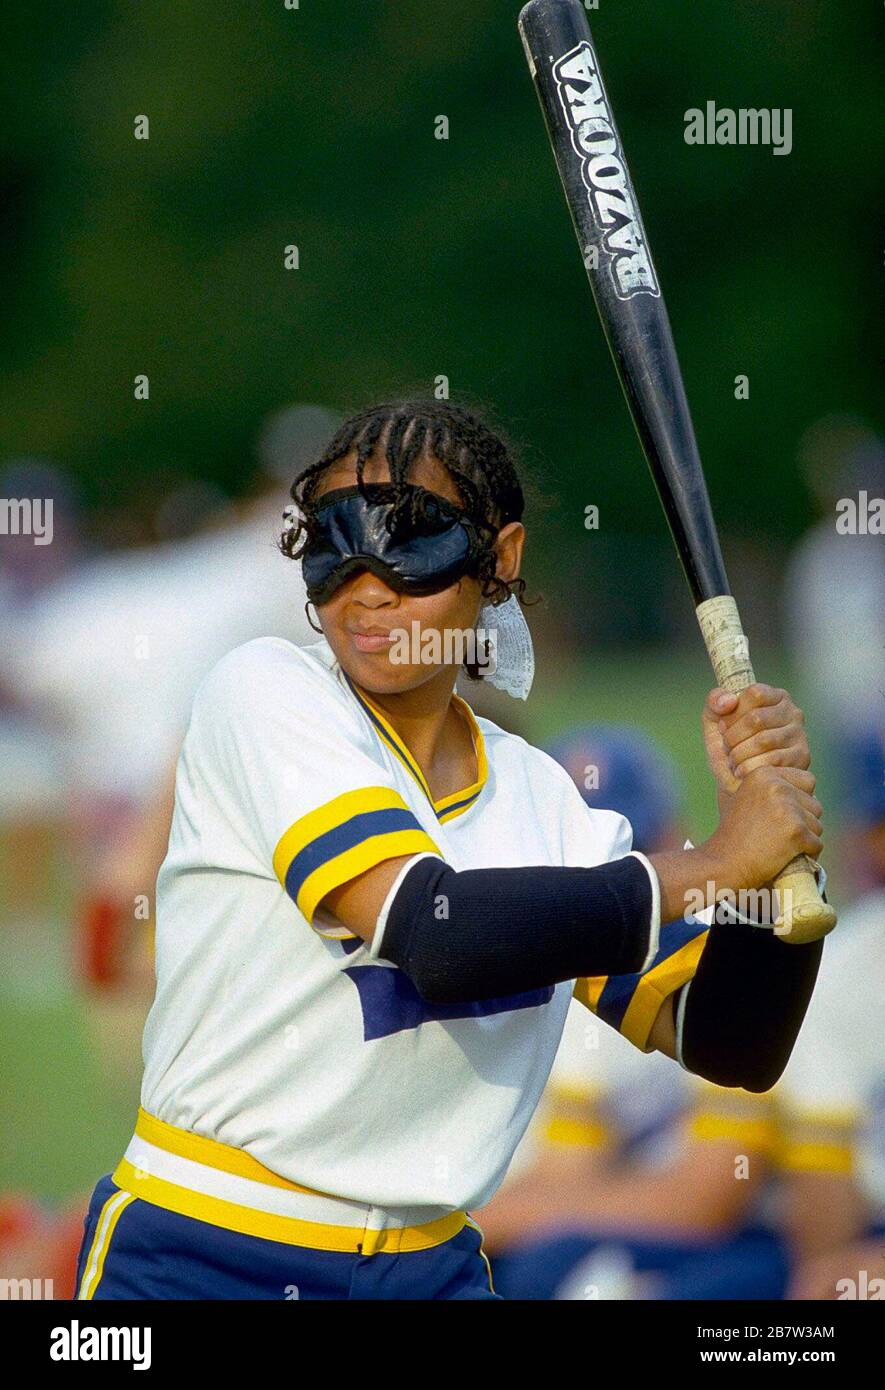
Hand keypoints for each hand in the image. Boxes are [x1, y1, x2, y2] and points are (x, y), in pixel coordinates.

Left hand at [702, 683, 810, 799]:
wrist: (736, 782)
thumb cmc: (729, 747)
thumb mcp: (714, 720)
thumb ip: (715, 701)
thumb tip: (729, 700)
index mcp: (773, 696)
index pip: (754, 693)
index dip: (733, 713)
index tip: (723, 727)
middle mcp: (792, 712)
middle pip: (756, 718)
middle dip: (733, 737)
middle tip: (727, 748)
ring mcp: (799, 734)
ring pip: (763, 740)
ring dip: (739, 754)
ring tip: (733, 761)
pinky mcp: (802, 757)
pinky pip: (773, 760)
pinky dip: (750, 768)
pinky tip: (742, 772)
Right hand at [704, 765, 822, 892]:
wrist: (724, 863)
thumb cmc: (736, 835)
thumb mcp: (748, 797)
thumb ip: (773, 788)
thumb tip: (809, 786)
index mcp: (765, 773)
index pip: (807, 780)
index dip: (798, 802)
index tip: (776, 818)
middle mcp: (777, 785)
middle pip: (815, 804)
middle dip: (803, 822)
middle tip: (778, 835)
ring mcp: (787, 808)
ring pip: (817, 825)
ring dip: (805, 839)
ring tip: (779, 847)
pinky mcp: (796, 831)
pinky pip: (816, 843)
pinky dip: (806, 854)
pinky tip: (785, 857)